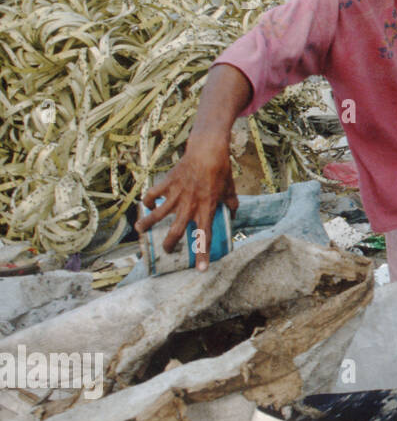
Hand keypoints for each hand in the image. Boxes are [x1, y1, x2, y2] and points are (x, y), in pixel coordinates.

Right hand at [135, 133, 238, 270]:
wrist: (208, 150)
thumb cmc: (221, 170)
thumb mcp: (231, 190)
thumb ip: (231, 204)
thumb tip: (232, 213)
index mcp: (206, 209)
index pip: (204, 237)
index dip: (202, 255)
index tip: (201, 269)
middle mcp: (189, 205)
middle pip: (175, 232)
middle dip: (169, 245)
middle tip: (167, 251)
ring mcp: (176, 195)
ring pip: (156, 215)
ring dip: (146, 224)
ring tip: (140, 232)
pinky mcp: (167, 184)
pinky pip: (152, 195)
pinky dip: (148, 201)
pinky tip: (147, 206)